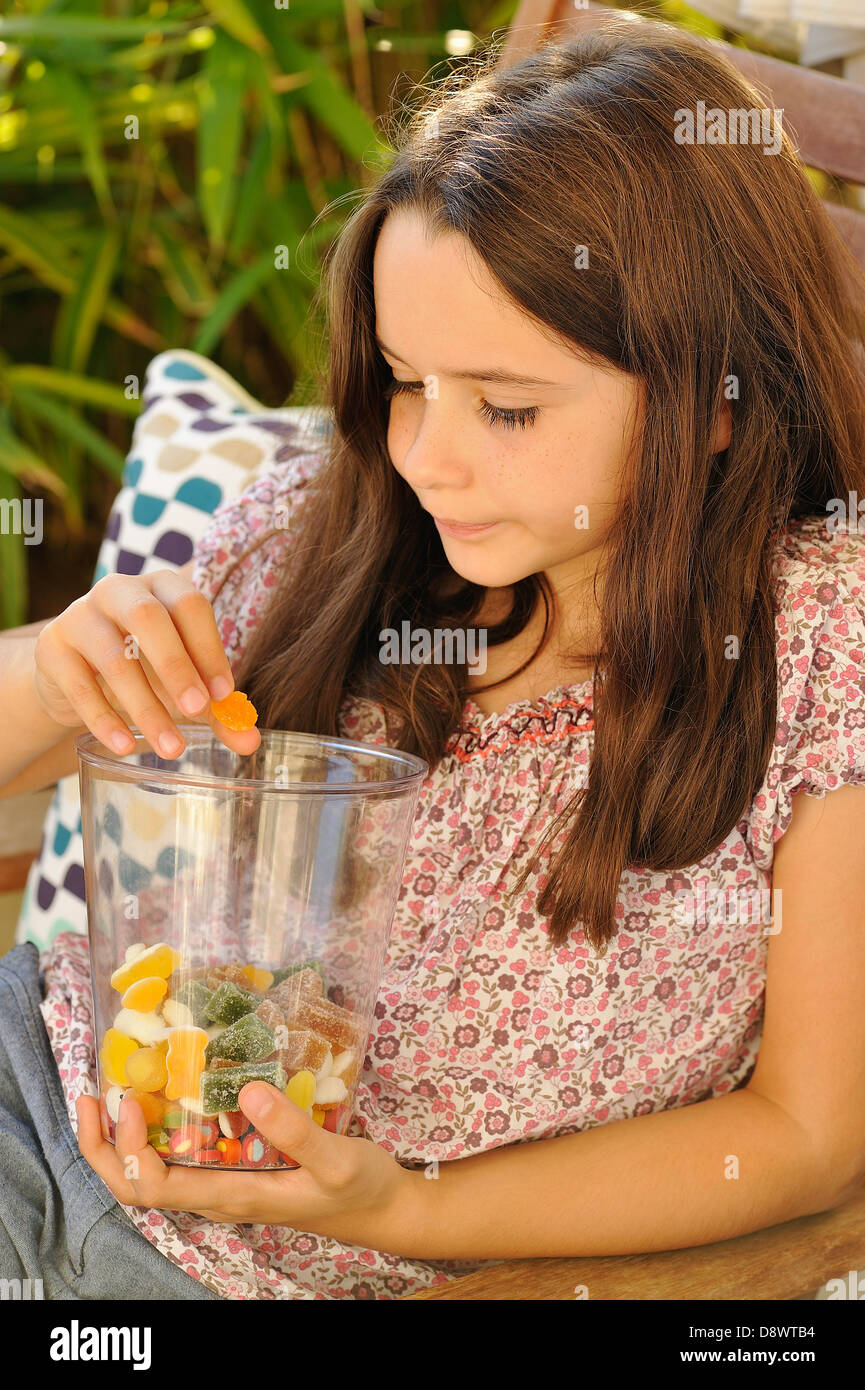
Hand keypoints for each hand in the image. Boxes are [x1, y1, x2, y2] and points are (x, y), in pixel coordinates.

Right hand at [33, 569, 260, 760]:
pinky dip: (104, 720)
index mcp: (160, 588)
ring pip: (113, 657)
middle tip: (197, 709)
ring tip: (171, 747)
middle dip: (177, 666)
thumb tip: (250, 742)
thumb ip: (217, 710)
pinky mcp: (51, 648)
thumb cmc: (143, 671)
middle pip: (150, 617)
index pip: (190, 604)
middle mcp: (119, 590)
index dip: (209, 647)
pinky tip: (125, 746)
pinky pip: (79, 686)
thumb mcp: (181, 685)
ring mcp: (80, 616)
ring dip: (146, 706)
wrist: (75, 680)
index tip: (223, 694)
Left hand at [76, 1084, 422, 1253]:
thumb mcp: (337, 1159)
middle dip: (103, 1148)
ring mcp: (224, 1184)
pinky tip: (168, 1095)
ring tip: (114, 1090)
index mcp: (231, 1197)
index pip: (154, 1187)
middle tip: (91, 1096)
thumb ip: (295, 1131)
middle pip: (137, 1187)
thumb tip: (246, 1092)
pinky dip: (158, 1130)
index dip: (129, 1149)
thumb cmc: (360, 1189)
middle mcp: (217, 1194)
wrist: (382, 1209)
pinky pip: (180, 1157)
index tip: (129, 1101)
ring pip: (153, 1174)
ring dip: (123, 1140)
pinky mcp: (237, 1169)